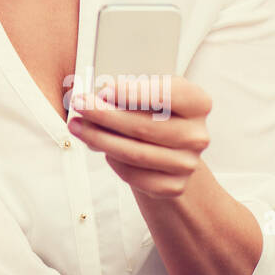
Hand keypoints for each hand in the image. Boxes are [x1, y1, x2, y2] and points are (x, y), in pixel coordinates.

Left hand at [67, 75, 211, 198]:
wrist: (166, 149)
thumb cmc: (152, 112)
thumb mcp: (146, 92)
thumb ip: (127, 91)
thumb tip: (98, 97)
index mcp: (197, 102)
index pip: (169, 93)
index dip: (135, 91)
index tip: (105, 89)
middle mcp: (197, 134)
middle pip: (144, 126)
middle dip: (105, 115)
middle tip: (79, 104)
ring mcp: (188, 163)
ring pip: (135, 153)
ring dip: (99, 138)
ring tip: (77, 126)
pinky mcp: (174, 185)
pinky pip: (135, 176)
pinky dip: (113, 161)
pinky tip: (100, 147)